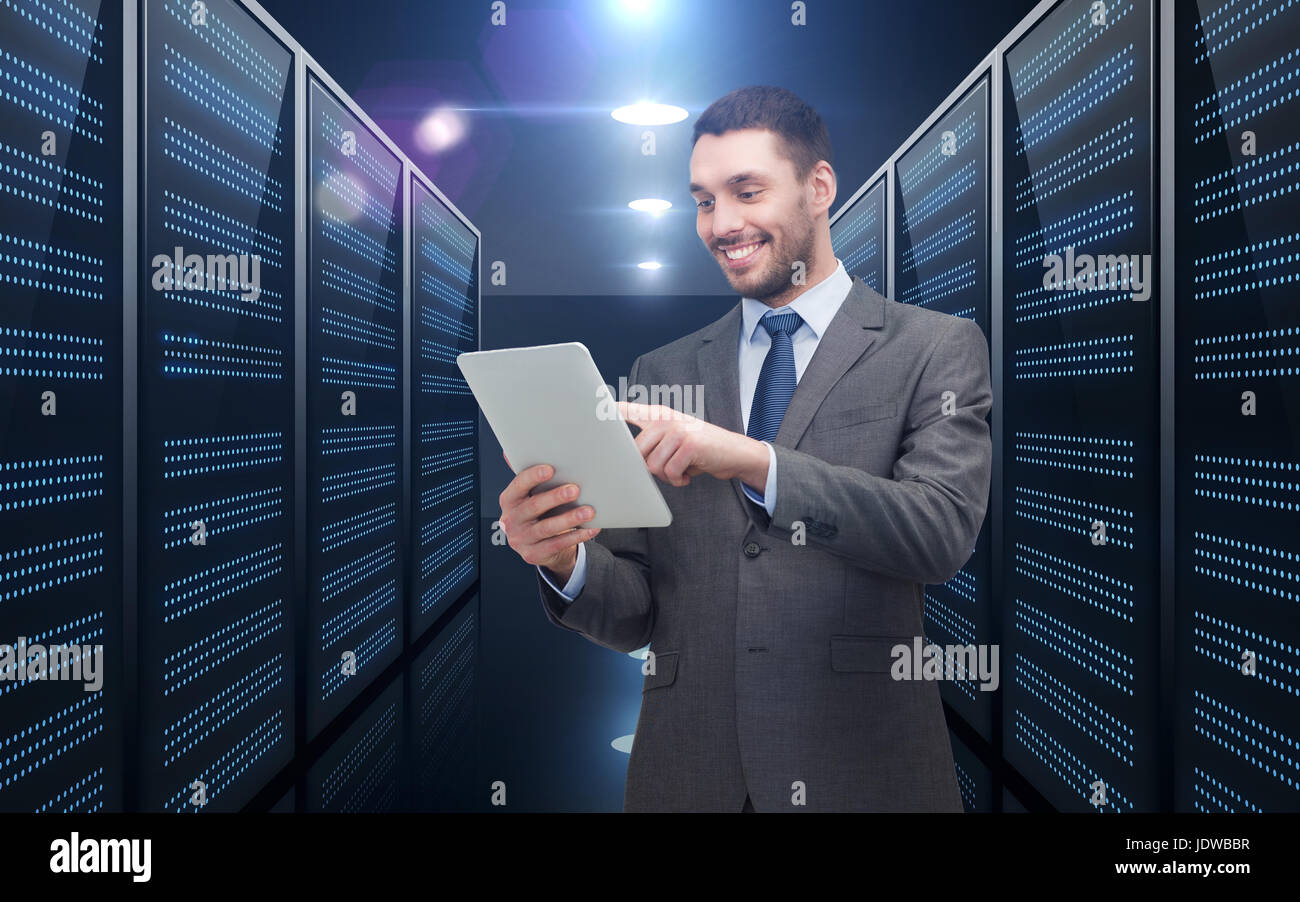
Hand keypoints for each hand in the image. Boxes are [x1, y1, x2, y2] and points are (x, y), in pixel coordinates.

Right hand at [498, 452, 598, 581]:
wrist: (539, 545)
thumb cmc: (538, 513)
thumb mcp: (531, 495)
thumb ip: (530, 477)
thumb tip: (521, 449)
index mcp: (509, 500)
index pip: (518, 486)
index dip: (532, 477)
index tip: (551, 469)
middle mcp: (511, 520)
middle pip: (533, 507)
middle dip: (555, 497)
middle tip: (575, 489)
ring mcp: (521, 539)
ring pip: (547, 528)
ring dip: (569, 518)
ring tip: (589, 511)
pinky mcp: (533, 554)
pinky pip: (558, 544)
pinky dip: (576, 536)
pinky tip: (591, 528)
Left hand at [616, 401, 768, 489]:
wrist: (735, 453)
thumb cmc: (701, 451)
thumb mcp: (675, 441)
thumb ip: (653, 443)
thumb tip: (626, 460)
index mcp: (659, 416)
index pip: (628, 410)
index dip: (609, 410)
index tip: (594, 406)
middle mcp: (666, 419)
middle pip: (637, 452)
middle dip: (652, 468)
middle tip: (670, 468)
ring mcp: (678, 430)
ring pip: (653, 465)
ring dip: (667, 476)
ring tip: (682, 470)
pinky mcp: (690, 444)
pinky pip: (670, 471)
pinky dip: (679, 480)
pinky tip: (689, 474)